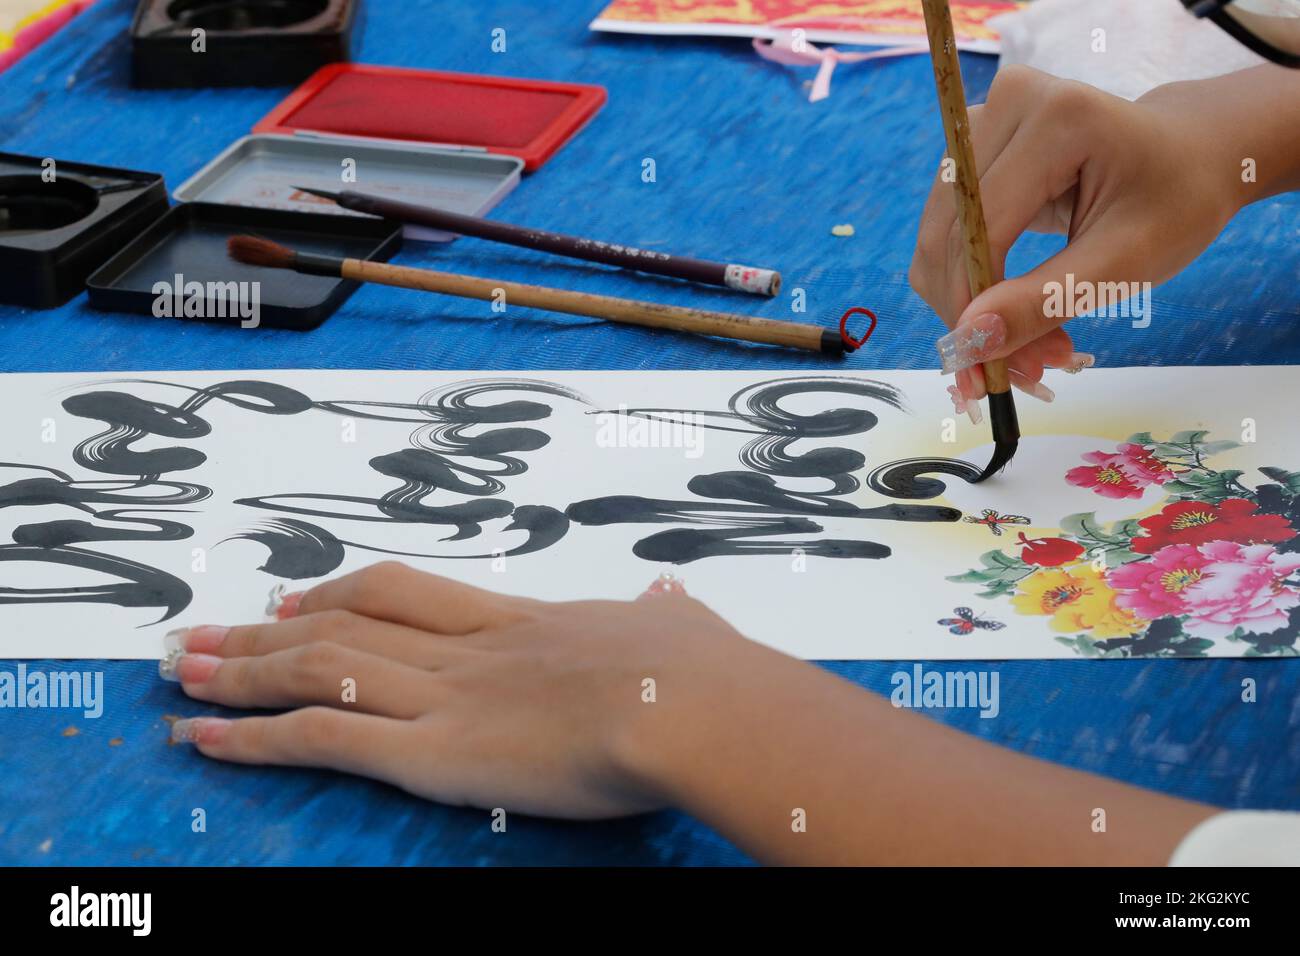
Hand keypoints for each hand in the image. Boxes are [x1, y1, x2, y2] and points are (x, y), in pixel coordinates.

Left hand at [161, 562, 777, 818]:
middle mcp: (471, 653)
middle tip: (204, 631)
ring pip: (322, 670)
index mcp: (524, 624)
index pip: (411, 597)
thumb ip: (668, 617)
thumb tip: (674, 605)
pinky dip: (260, 740)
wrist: (698, 704)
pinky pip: (329, 739)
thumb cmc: (707, 672)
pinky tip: (208, 740)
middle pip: (346, 625)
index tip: (301, 597)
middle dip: (268, 630)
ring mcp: (448, 700)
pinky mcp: (438, 754)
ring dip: (244, 673)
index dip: (345, 594)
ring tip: (180, 673)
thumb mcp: (686, 630)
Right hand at [910, 65, 1243, 414]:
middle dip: (971, 311)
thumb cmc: (1174, 201)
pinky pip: (942, 233)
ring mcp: (980, 122)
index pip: (982, 224)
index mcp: (1056, 117)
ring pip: (935, 239)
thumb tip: (968, 341)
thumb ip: (1043, 300)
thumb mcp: (1125, 261)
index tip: (989, 372)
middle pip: (947, 233)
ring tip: (1022, 347)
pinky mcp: (969, 149)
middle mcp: (1005, 103)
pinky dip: (966, 285)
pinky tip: (1007, 312)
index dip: (975, 301)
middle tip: (1017, 371)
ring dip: (965, 304)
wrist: (1189, 157)